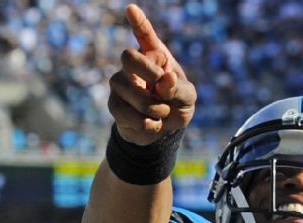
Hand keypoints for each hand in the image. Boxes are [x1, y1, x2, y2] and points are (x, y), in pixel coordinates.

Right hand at [108, 4, 196, 145]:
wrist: (165, 130)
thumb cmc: (177, 104)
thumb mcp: (187, 97)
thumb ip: (179, 88)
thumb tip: (166, 78)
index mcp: (156, 56)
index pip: (145, 35)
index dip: (139, 22)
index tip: (131, 9)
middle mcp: (134, 65)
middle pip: (128, 57)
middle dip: (147, 73)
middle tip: (162, 88)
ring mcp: (121, 83)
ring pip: (126, 87)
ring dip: (151, 105)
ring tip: (162, 112)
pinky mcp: (114, 104)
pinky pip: (123, 111)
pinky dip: (145, 122)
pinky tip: (152, 123)